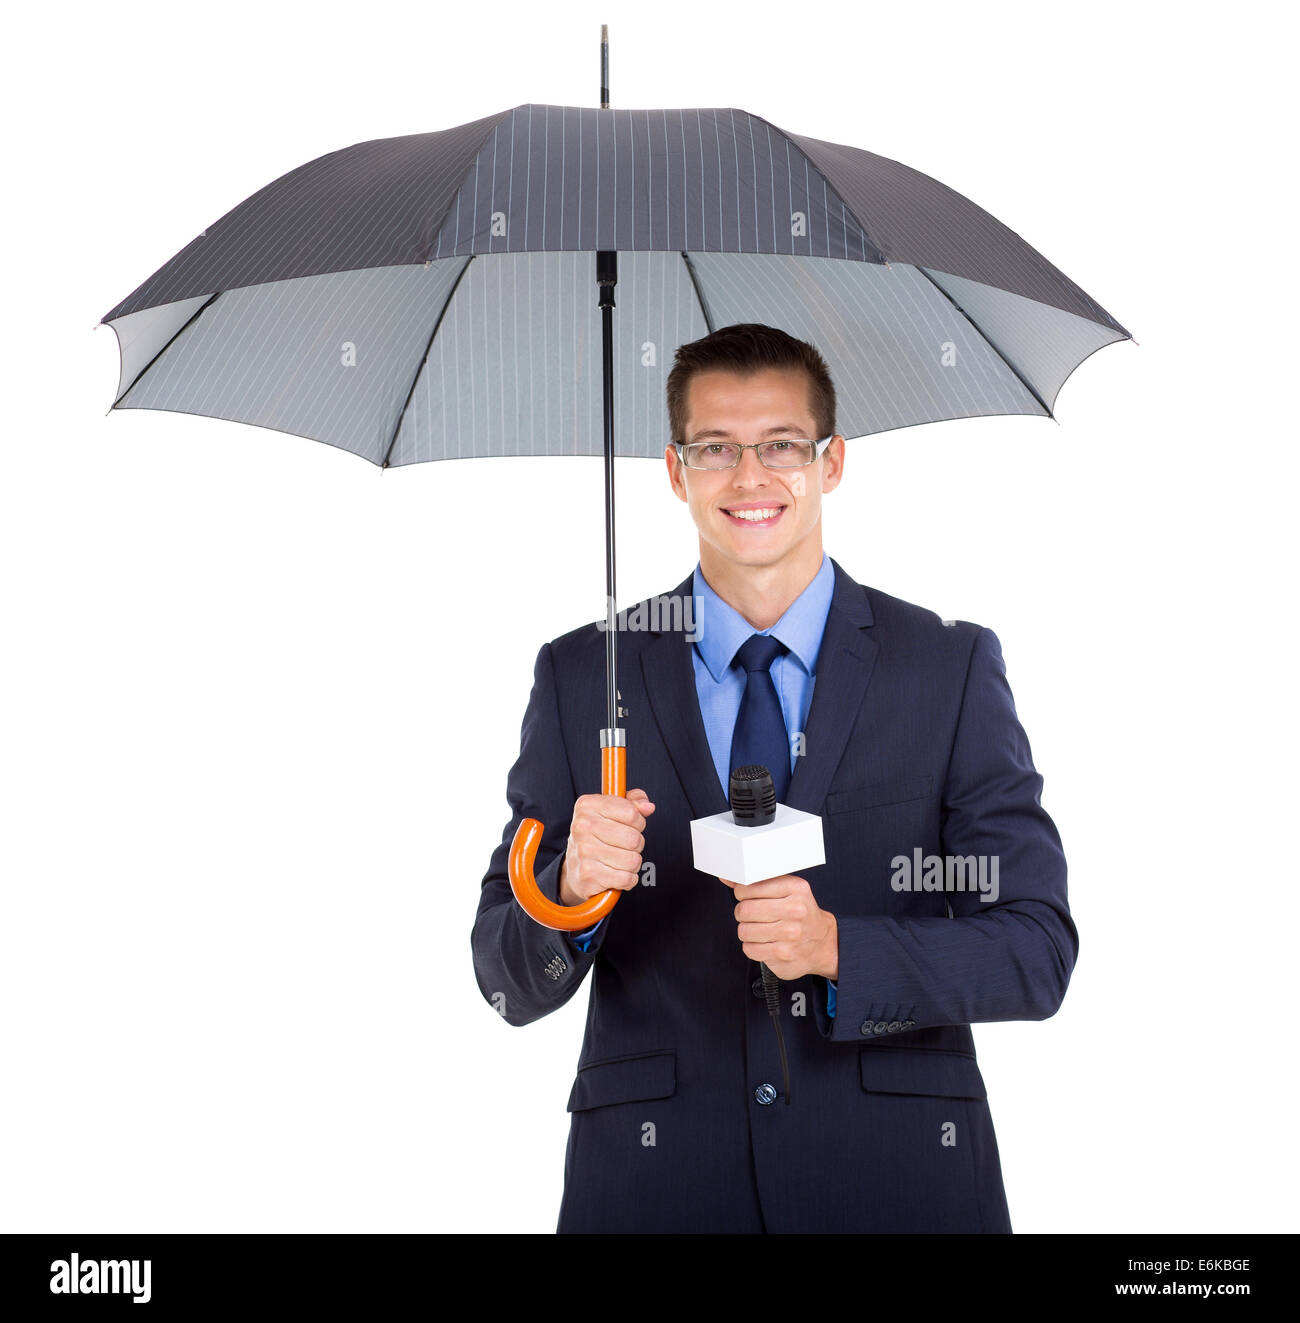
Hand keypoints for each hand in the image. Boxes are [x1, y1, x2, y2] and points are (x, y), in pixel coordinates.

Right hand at [558, 789, 654, 904]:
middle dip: (636, 845)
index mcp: (587, 805)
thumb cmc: (597, 837)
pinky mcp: (589, 875)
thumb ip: (633, 802)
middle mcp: (582, 827)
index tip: (629, 826)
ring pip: (633, 860)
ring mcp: (584, 851)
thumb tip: (648, 806)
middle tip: (623, 846)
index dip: (638, 822)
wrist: (575, 870)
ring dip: (632, 864)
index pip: (631, 813)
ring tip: (618, 861)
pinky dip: (627, 879)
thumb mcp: (612, 811)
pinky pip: (627, 878)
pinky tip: (615, 874)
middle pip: (634, 838)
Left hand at [719, 874, 838, 980]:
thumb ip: (758, 883)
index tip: (747, 896)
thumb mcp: (787, 890)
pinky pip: (749, 949)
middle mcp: (795, 910)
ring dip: (747, 930)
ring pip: (744, 930)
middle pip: (744, 910)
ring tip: (760, 929)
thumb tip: (728, 879)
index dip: (742, 893)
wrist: (824, 943)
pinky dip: (753, 946)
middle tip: (752, 914)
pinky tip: (765, 942)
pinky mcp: (783, 955)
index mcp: (795, 888)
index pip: (750, 887)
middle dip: (743, 912)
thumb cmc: (802, 914)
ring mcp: (790, 934)